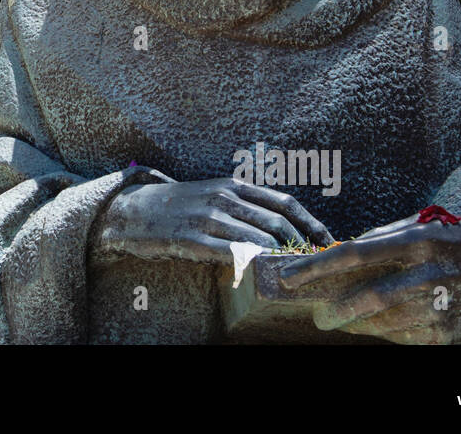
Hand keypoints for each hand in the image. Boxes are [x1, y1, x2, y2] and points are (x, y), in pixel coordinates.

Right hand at [93, 178, 332, 264]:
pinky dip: (252, 265)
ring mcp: (207, 218)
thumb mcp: (213, 193)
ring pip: (258, 240)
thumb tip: (283, 227)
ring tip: (295, 275)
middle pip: (277, 223)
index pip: (284, 203)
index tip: (327, 241)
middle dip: (301, 247)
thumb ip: (244, 205)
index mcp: (233, 186)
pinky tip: (263, 275)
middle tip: (314, 265)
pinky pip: (230, 253)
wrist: (132, 211)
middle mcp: (224, 198)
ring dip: (281, 260)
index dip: (311, 223)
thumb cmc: (178, 205)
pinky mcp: (191, 240)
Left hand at [277, 214, 460, 343]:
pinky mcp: (449, 335)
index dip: (316, 266)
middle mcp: (429, 274)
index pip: (354, 253)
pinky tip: (379, 325)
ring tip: (343, 319)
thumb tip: (343, 249)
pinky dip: (386, 332)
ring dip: (356, 323)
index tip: (288, 275)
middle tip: (317, 314)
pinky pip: (404, 337)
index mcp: (419, 240)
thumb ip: (386, 236)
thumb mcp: (427, 225)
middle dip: (333, 309)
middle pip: (365, 298)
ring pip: (381, 322)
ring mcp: (441, 308)